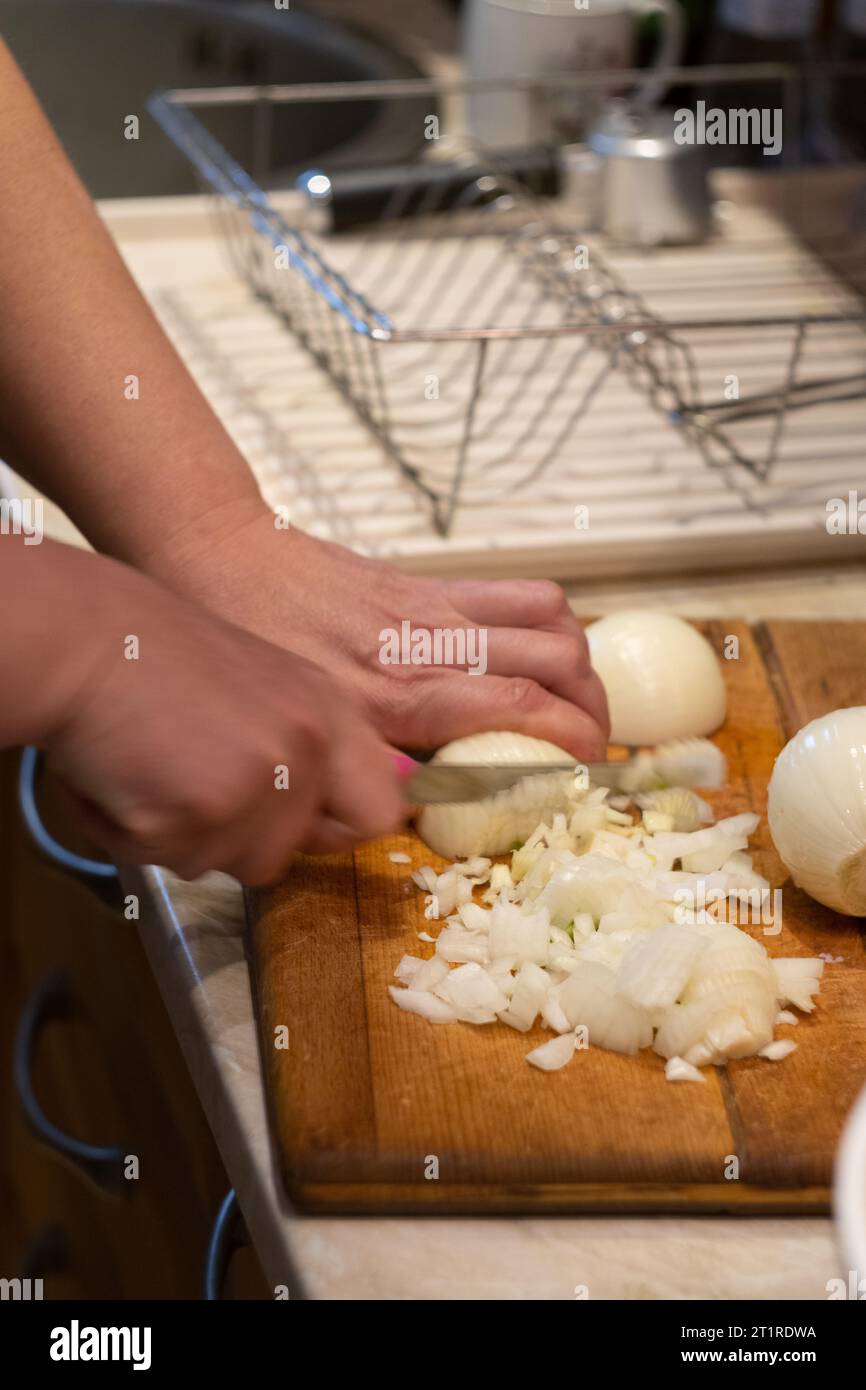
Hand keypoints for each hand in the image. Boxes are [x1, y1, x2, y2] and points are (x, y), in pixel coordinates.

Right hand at [41, 551, 401, 882]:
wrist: (80, 638)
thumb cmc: (157, 653)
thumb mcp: (267, 682)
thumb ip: (309, 744)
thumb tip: (357, 806)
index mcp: (328, 714)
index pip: (379, 813)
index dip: (334, 830)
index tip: (298, 825)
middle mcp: (303, 752)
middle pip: (285, 855)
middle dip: (234, 837)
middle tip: (189, 779)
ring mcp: (252, 787)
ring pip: (222, 865)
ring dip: (176, 834)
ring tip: (148, 766)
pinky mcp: (194, 816)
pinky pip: (162, 859)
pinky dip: (127, 831)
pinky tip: (116, 775)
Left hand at [151, 506, 610, 760]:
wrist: (221, 557)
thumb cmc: (253, 647)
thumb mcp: (304, 729)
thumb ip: (374, 765)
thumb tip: (429, 799)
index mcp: (403, 697)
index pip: (524, 715)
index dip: (573, 745)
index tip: (586, 772)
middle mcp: (434, 648)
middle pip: (559, 666)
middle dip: (595, 710)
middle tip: (591, 745)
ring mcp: (440, 609)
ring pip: (554, 624)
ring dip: (582, 665)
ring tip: (576, 700)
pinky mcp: (432, 583)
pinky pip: (520, 592)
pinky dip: (551, 621)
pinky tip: (541, 648)